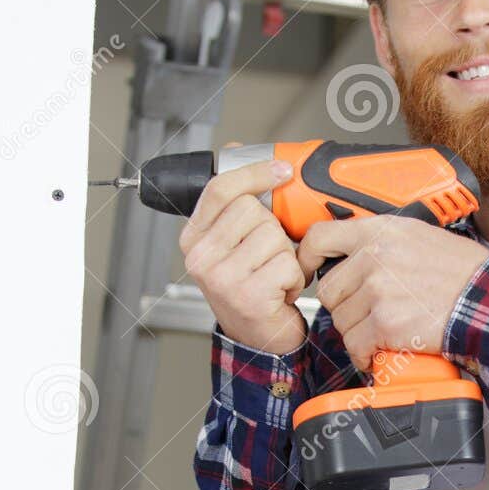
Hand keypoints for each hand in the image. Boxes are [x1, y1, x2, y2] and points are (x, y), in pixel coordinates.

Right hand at [178, 152, 306, 355]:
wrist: (257, 339)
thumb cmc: (251, 289)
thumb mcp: (235, 243)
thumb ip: (234, 204)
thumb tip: (235, 150)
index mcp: (194, 238)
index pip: (221, 190)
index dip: (254, 172)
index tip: (282, 170)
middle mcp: (201, 257)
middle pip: (253, 210)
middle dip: (274, 231)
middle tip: (267, 256)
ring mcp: (221, 277)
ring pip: (274, 236)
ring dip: (286, 257)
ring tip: (273, 275)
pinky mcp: (247, 295)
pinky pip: (287, 264)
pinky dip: (294, 278)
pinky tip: (280, 292)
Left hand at [296, 213, 488, 373]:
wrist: (487, 300)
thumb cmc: (463, 272)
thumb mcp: (420, 237)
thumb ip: (383, 243)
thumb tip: (355, 257)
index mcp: (380, 232)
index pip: (320, 237)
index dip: (306, 258)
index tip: (307, 272)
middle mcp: (374, 258)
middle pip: (330, 291)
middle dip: (346, 308)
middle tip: (370, 315)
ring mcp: (378, 292)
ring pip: (342, 322)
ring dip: (359, 333)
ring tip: (384, 333)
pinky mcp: (385, 324)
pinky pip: (356, 345)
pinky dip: (366, 355)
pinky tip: (382, 352)